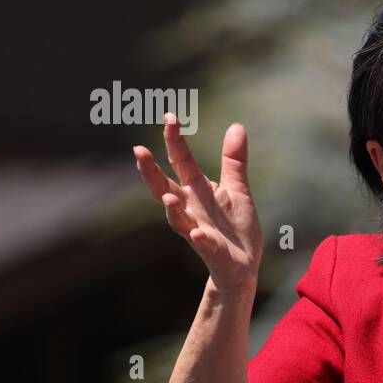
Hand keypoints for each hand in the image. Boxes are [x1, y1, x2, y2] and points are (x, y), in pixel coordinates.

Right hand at [134, 113, 263, 295]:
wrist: (243, 265)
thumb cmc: (236, 227)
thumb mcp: (237, 189)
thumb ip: (234, 161)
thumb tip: (236, 126)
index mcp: (198, 191)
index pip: (182, 162)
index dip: (175, 140)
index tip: (170, 116)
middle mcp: (191, 209)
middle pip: (164, 188)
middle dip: (151, 172)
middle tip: (138, 151)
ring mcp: (198, 230)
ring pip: (176, 218)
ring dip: (170, 208)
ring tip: (167, 197)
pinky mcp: (211, 250)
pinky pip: (202, 244)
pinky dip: (199, 238)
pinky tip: (197, 232)